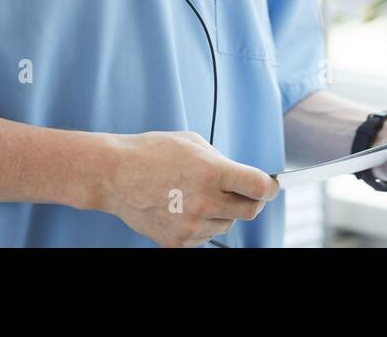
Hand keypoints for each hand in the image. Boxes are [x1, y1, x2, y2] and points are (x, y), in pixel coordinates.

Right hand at [97, 131, 278, 247]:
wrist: (114, 175)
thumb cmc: (153, 153)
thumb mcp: (194, 144)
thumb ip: (222, 162)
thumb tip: (243, 178)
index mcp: (212, 173)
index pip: (260, 188)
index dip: (271, 187)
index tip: (271, 186)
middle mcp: (204, 202)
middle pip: (250, 212)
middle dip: (252, 201)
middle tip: (244, 193)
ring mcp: (190, 226)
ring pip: (226, 225)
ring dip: (222, 213)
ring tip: (198, 196)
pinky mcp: (177, 243)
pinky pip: (204, 238)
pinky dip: (202, 225)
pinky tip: (185, 209)